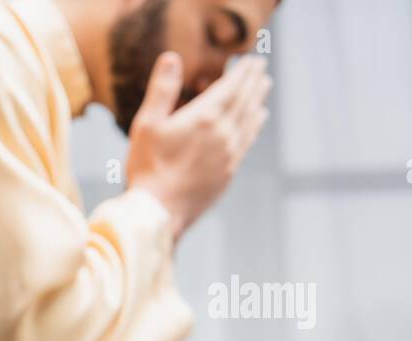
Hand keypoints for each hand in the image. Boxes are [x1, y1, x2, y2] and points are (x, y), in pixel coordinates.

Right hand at [126, 52, 271, 240]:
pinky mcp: (228, 171)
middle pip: (244, 100)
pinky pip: (248, 141)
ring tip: (265, 88)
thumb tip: (171, 57)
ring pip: (250, 120)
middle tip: (261, 68)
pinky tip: (258, 119)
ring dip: (258, 100)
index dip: (241, 72)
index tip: (251, 60)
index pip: (230, 87)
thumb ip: (162, 90)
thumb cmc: (147, 167)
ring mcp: (229, 153)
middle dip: (253, 82)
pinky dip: (255, 125)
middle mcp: (223, 132)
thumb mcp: (146, 124)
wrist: (158, 211)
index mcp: (204, 117)